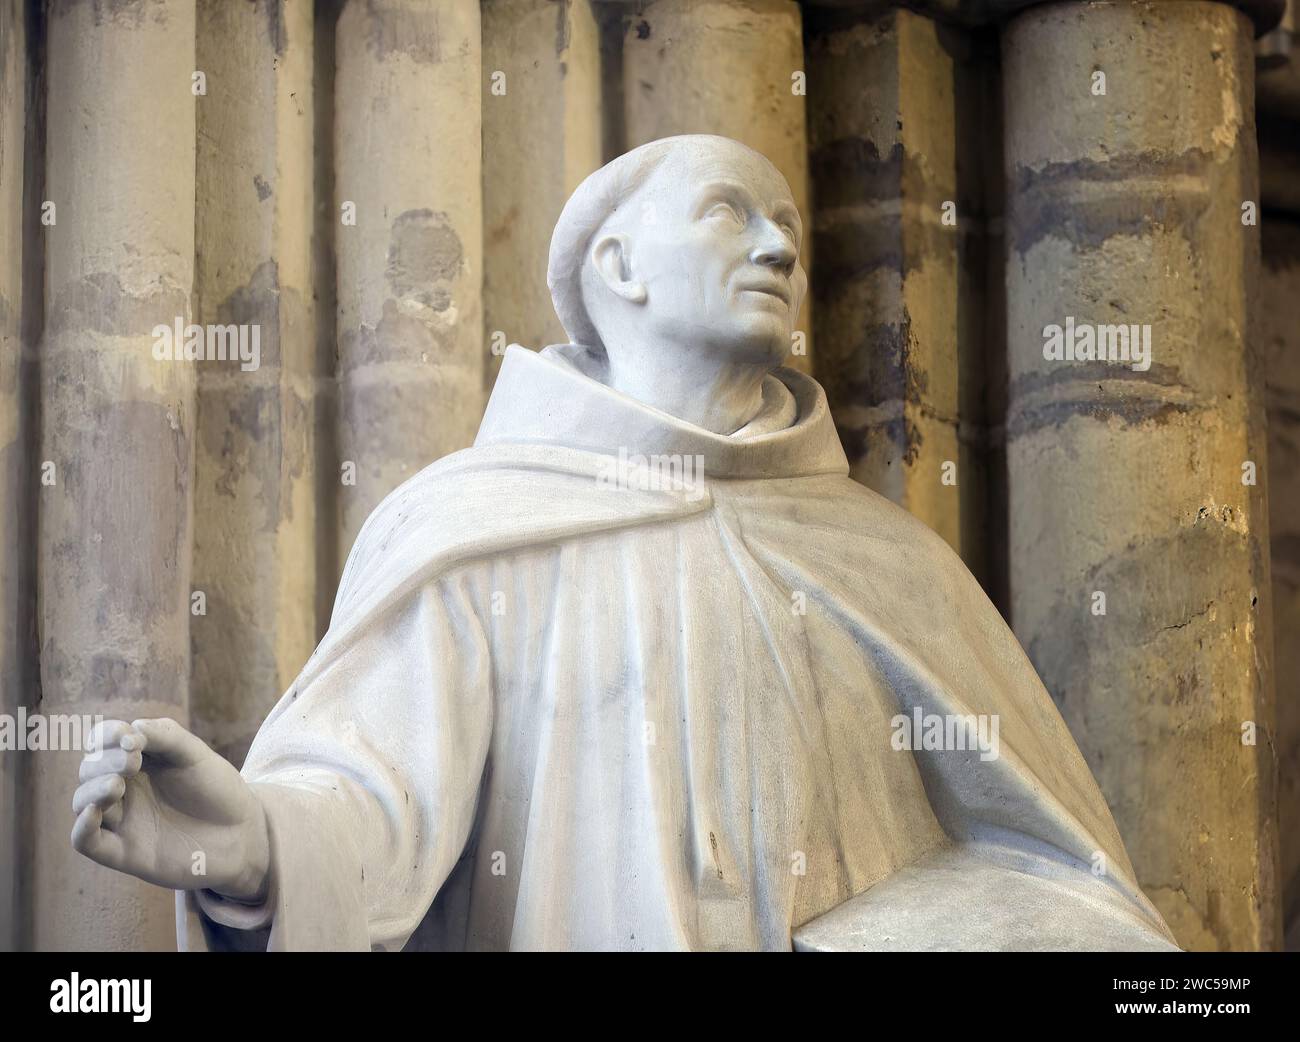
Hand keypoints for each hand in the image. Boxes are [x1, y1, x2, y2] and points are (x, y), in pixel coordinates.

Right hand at [71, 718, 269, 900]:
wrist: (242, 833)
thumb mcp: (195, 754)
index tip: (129, 739)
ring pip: (82, 802)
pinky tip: (93, 812)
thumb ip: (164, 736)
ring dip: (92, 789)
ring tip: (117, 784)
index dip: (106, 735)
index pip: (102, 740)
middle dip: (104, 761)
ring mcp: (122, 820)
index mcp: (139, 760)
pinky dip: (82, 827)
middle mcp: (125, 788)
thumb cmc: (218, 789)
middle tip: (133, 762)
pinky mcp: (123, 852)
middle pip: (90, 769)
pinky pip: (86, 841)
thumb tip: (128, 730)